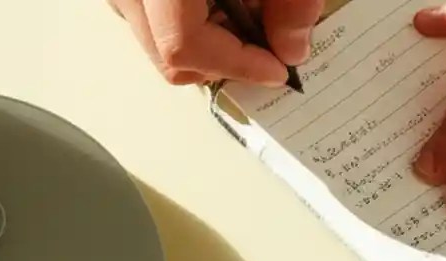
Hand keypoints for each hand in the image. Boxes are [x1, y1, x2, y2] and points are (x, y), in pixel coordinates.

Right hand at [109, 0, 322, 85]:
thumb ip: (291, 1)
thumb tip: (293, 50)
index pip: (184, 46)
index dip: (237, 64)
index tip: (279, 69)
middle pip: (170, 57)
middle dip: (226, 60)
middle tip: (268, 38)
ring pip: (159, 45)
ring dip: (211, 43)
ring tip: (247, 11)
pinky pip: (152, 24)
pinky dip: (192, 24)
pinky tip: (223, 0)